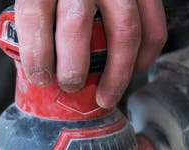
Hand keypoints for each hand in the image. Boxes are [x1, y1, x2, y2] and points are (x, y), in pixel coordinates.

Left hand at [15, 0, 166, 107]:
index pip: (35, 14)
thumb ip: (36, 24)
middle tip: (71, 87)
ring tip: (106, 97)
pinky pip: (152, 21)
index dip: (36, 52)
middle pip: (76, 24)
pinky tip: (135, 71)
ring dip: (116, 70)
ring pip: (123, 28)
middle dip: (73, 66)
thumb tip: (39, 71)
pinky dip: (146, 52)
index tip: (40, 78)